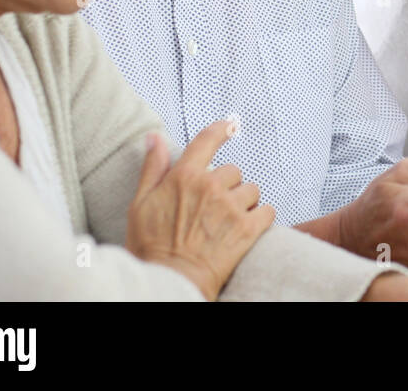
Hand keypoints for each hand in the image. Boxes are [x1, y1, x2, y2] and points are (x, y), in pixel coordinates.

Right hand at [125, 121, 273, 300]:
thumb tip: (155, 137)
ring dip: (243, 203)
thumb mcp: (140, 204)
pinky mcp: (247, 229)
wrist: (169, 281)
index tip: (230, 126)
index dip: (221, 130)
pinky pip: (267, 211)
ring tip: (226, 223)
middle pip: (233, 171)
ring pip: (251, 191)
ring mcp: (230, 207)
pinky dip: (260, 219)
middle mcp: (210, 186)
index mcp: (184, 177)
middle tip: (212, 209)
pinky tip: (246, 229)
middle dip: (226, 186)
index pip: (207, 141)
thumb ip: (153, 168)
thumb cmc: (151, 248)